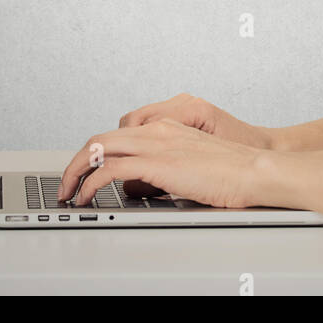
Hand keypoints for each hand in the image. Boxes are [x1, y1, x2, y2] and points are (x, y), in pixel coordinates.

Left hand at [56, 118, 267, 208]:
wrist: (255, 169)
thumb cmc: (233, 172)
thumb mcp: (193, 164)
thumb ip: (167, 167)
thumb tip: (145, 187)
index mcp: (166, 126)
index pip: (118, 135)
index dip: (95, 153)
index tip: (85, 172)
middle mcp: (157, 129)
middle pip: (100, 138)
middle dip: (76, 162)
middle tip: (66, 184)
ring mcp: (157, 143)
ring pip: (99, 148)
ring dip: (76, 172)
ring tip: (69, 193)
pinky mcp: (158, 162)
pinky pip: (111, 169)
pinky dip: (92, 182)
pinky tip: (88, 196)